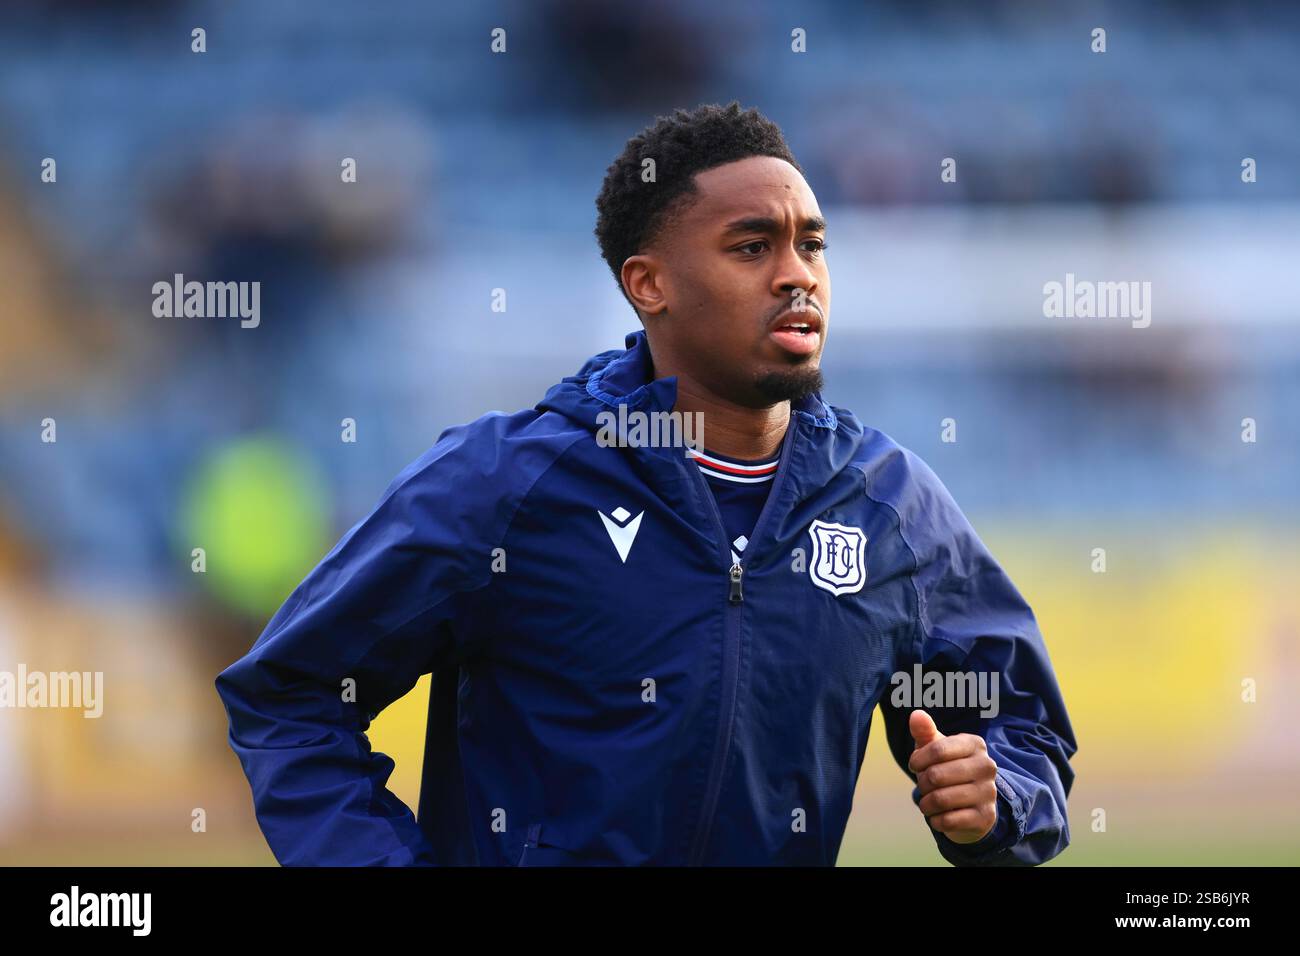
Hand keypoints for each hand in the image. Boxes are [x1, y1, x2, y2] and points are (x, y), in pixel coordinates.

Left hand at [908, 709, 998, 844]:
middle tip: (924, 786)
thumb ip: (925, 731)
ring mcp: (988, 792)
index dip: (918, 759)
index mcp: (975, 744)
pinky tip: (939, 816)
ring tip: (928, 802)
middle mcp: (986, 766)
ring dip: (926, 804)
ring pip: (940, 799)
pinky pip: (948, 820)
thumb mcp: (936, 748)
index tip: (914, 764)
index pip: (937, 749)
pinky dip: (936, 820)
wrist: (973, 804)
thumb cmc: (948, 768)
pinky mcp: (985, 817)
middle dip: (922, 783)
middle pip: (936, 775)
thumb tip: (916, 715)